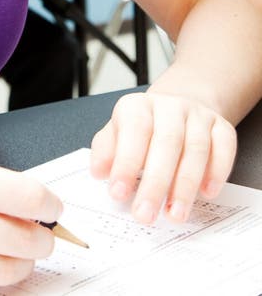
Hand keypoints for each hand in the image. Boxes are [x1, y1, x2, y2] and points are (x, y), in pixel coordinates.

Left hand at [90, 92, 236, 224]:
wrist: (175, 108)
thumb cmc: (142, 129)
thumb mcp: (116, 134)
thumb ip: (106, 151)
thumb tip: (99, 172)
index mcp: (138, 106)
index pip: (134, 130)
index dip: (126, 163)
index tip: (118, 194)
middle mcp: (169, 107)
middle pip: (166, 143)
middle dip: (155, 183)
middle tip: (145, 214)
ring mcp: (197, 115)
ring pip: (196, 149)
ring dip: (185, 186)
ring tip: (174, 214)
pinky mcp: (220, 126)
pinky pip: (224, 148)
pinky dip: (217, 172)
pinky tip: (206, 193)